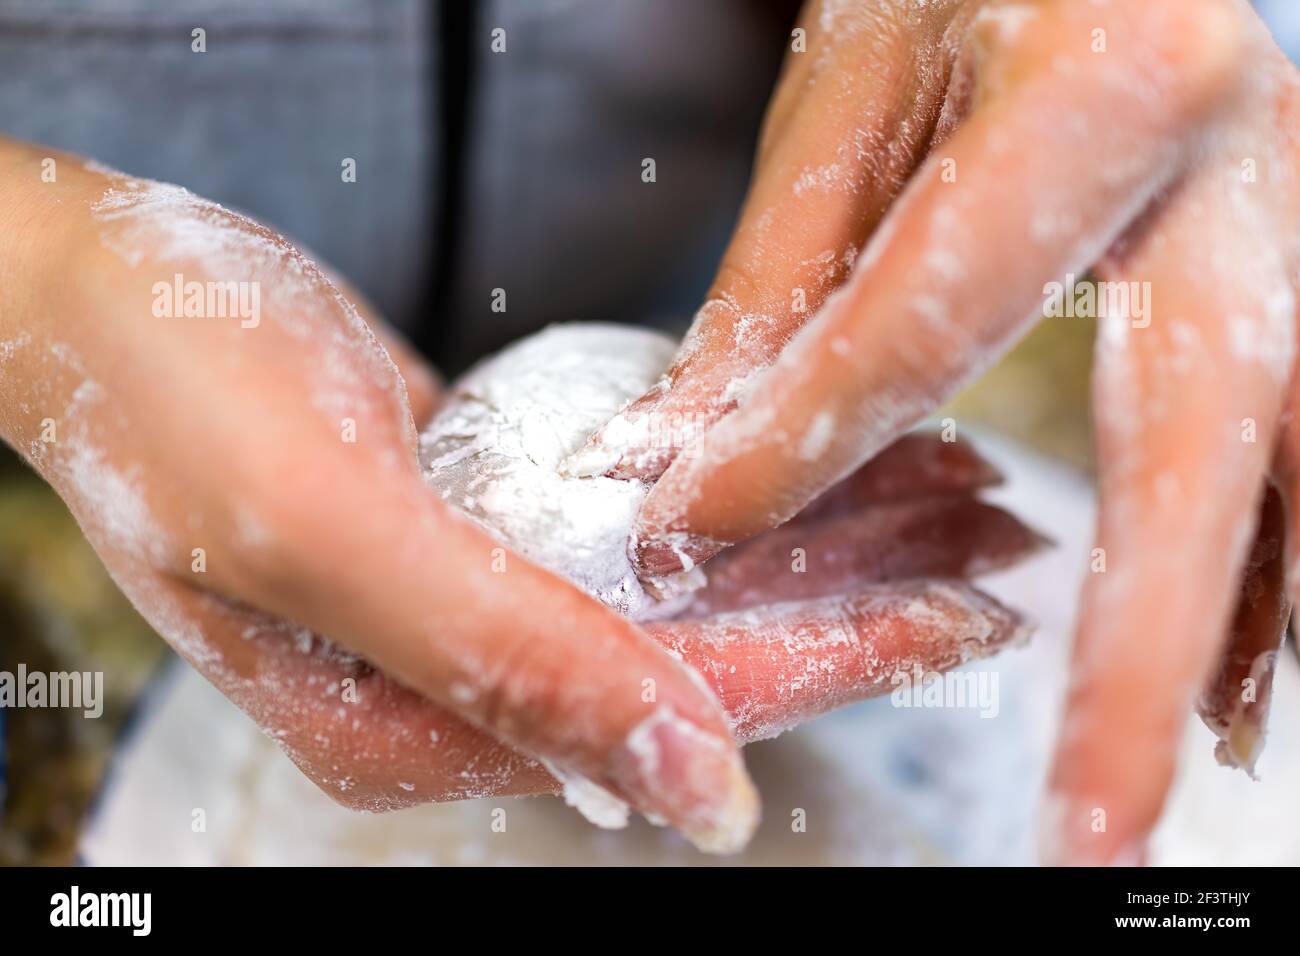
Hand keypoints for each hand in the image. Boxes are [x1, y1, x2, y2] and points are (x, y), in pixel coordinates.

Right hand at [0, 144, 1036, 852]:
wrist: (92, 293)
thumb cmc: (174, 394)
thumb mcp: (324, 528)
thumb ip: (502, 662)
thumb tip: (691, 795)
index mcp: (416, 727)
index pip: (668, 711)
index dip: (827, 666)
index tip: (961, 622)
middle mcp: (455, 690)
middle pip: (695, 663)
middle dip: (851, 606)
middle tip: (995, 557)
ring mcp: (467, 614)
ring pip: (679, 598)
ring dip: (810, 546)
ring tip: (941, 502)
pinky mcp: (476, 538)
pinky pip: (632, 539)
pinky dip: (728, 504)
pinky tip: (807, 471)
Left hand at [576, 0, 1299, 861]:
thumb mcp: (852, 99)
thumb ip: (785, 292)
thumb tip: (694, 459)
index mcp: (1110, 90)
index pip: (920, 327)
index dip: (793, 450)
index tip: (693, 539)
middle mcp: (1244, 167)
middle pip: (1187, 450)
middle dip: (1128, 660)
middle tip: (1082, 836)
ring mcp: (1299, 223)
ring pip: (1289, 474)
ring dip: (1221, 650)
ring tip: (1143, 798)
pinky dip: (1272, 582)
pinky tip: (1229, 688)